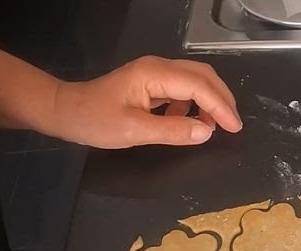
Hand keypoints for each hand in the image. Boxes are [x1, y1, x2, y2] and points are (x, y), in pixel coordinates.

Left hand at [50, 56, 241, 148]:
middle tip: (233, 126)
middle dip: (222, 99)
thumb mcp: (134, 131)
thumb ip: (173, 131)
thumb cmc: (95, 120)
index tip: (234, 127)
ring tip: (213, 126)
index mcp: (154, 74)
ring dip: (209, 102)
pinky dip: (193, 105)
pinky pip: (182, 89)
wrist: (66, 112)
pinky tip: (187, 122)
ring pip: (195, 81)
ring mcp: (155, 74)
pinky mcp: (151, 84)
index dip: (220, 106)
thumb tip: (206, 132)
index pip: (199, 86)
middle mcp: (158, 68)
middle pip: (203, 75)